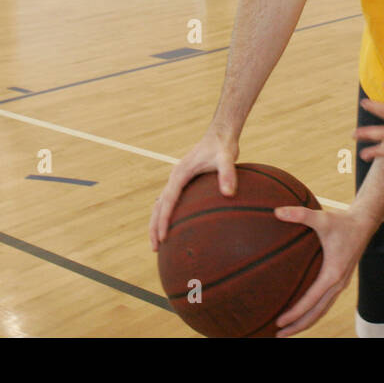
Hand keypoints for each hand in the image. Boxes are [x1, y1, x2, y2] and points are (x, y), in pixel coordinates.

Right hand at [148, 128, 238, 249]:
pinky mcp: (185, 182)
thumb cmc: (223, 146)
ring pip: (161, 205)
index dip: (164, 220)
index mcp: (180, 174)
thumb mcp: (227, 158)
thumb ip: (228, 174)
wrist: (220, 134)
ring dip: (157, 223)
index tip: (163, 237)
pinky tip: (177, 228)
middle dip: (154, 227)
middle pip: (158, 206)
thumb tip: (229, 193)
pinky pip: (172, 202)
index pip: (167, 201)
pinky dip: (168, 216)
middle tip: (154, 248)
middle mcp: (175, 178)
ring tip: (158, 243)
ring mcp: (178, 181)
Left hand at [272, 206, 375, 336]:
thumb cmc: (342, 221)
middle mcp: (337, 284)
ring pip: (322, 311)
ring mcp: (340, 284)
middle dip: (298, 326)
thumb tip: (276, 211)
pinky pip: (325, 303)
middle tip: (277, 335)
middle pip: (316, 314)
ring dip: (305, 322)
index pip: (311, 301)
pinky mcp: (340, 281)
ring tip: (287, 331)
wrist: (364, 223)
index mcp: (333, 274)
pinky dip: (313, 312)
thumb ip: (300, 214)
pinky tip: (300, 313)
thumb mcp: (321, 217)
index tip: (279, 323)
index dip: (294, 313)